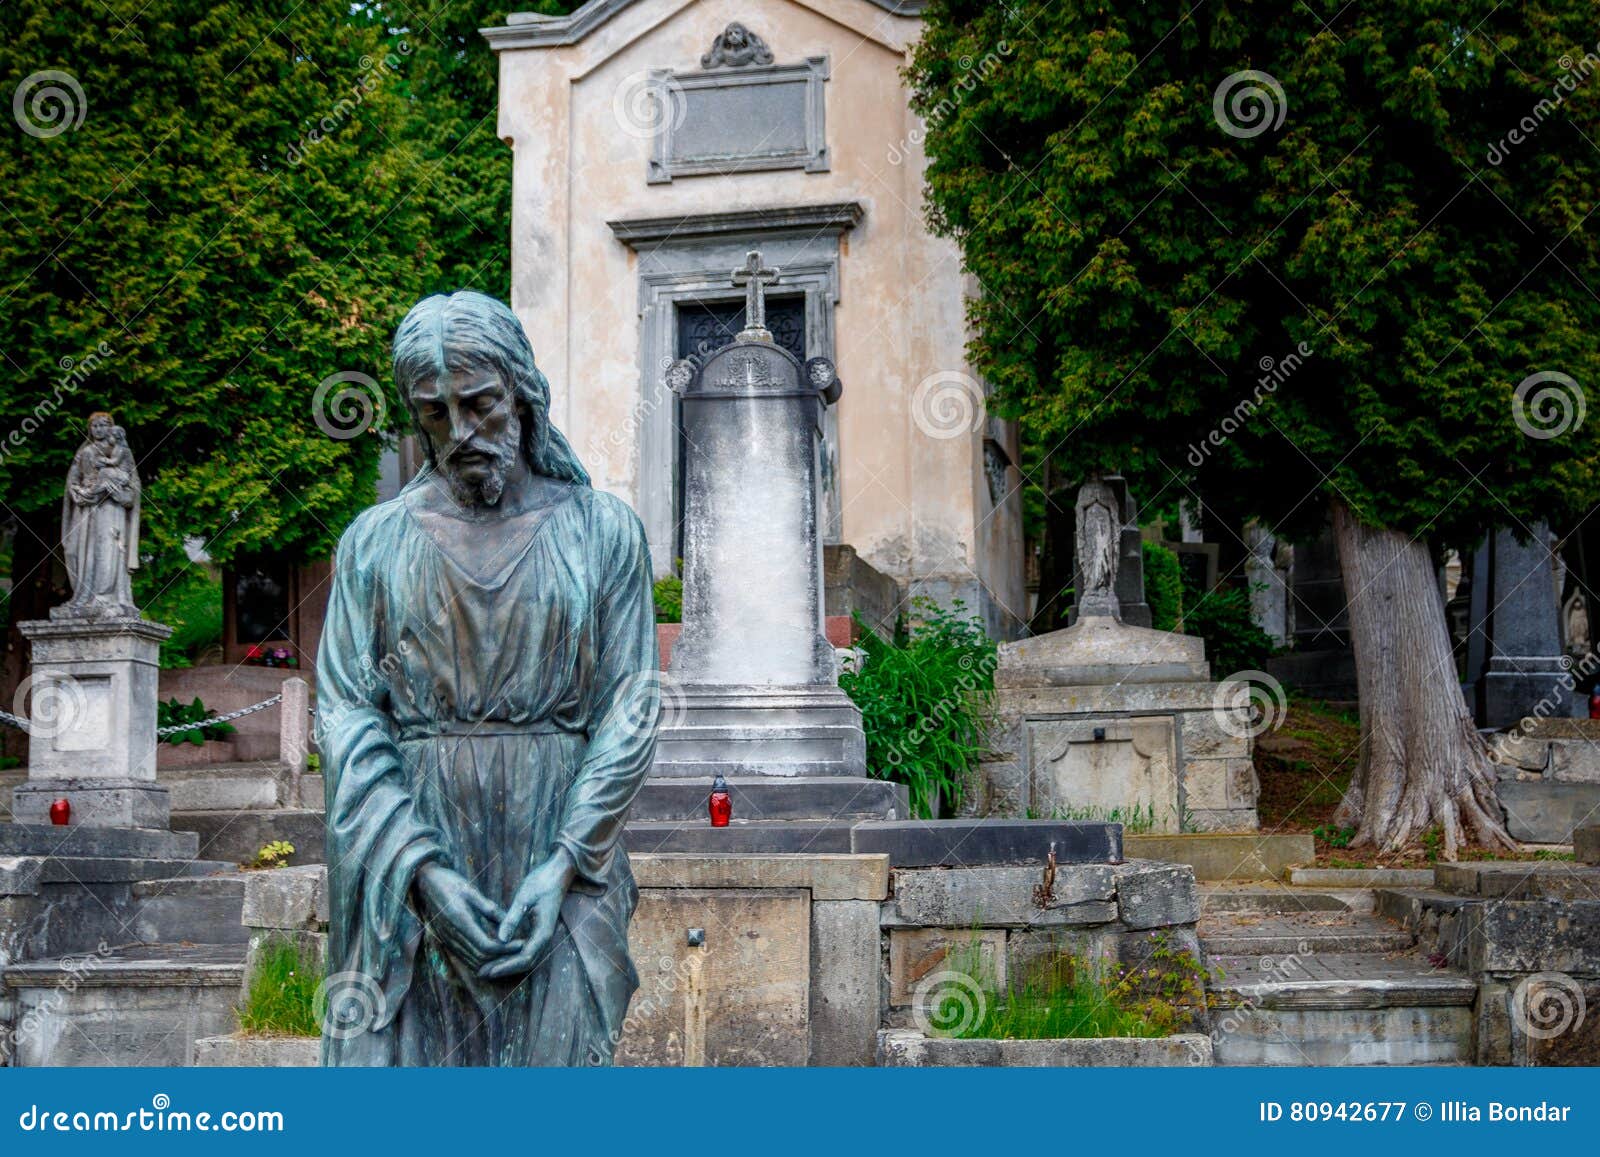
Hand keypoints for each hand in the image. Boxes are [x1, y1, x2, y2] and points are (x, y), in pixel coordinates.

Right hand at [414, 862, 512, 970]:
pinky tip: (495, 953)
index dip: (505, 949)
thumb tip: (507, 922)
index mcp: (461, 922)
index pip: (486, 946)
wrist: (424, 883)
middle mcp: (453, 936)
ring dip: (493, 962)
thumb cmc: (449, 882)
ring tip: (510, 953)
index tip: (521, 944)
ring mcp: (448, 941)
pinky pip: (466, 958)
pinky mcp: (447, 941)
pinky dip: (482, 960)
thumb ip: (488, 908)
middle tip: (520, 950)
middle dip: (503, 958)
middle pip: (481, 958)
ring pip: (473, 962)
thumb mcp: (471, 890)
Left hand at [478, 849, 576, 980]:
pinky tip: (498, 953)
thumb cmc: (541, 882)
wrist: (558, 871)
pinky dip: (512, 954)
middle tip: (482, 973)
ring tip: (487, 967)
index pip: (524, 958)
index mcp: (543, 932)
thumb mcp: (524, 898)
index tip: (489, 971)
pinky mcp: (538, 929)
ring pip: (526, 957)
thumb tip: (500, 939)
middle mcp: (545, 937)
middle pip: (525, 963)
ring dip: (508, 964)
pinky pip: (525, 948)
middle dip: (505, 969)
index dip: (506, 966)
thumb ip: (513, 919)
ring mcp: (542, 934)